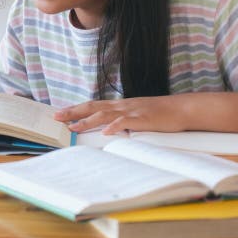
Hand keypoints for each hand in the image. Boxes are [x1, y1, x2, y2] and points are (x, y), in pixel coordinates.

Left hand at [54, 96, 189, 134]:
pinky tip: (106, 132)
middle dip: (73, 112)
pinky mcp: (143, 119)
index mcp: (119, 105)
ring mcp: (131, 111)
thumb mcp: (136, 114)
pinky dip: (115, 126)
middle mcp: (121, 106)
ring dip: (88, 121)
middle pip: (92, 107)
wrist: (182, 109)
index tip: (59, 113)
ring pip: (105, 114)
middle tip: (56, 117)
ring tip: (73, 127)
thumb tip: (106, 128)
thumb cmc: (159, 114)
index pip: (92, 105)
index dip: (75, 109)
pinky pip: (126, 122)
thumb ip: (121, 119)